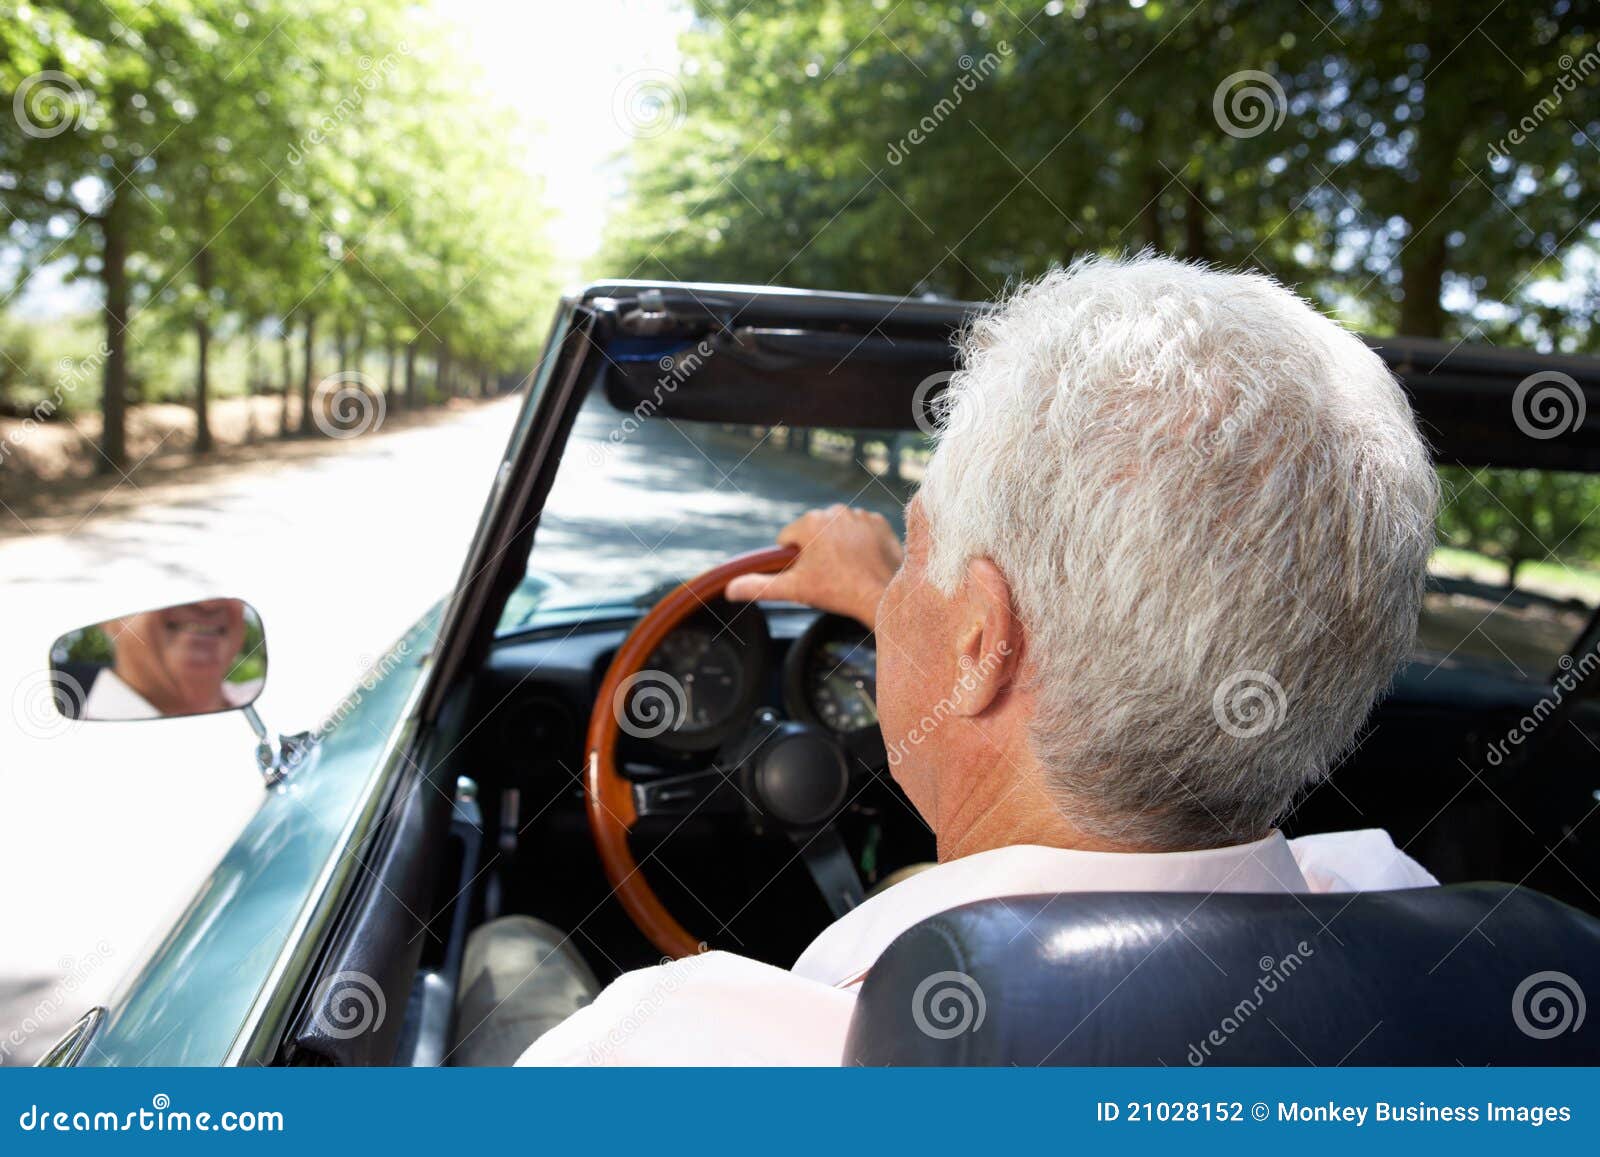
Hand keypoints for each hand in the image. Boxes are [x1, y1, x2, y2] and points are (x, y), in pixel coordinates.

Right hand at [726, 505, 902, 628]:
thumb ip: (759, 587)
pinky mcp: (880, 523)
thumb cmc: (838, 592)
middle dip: (817, 552)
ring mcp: (860, 515)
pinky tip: (864, 562)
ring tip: (848, 570)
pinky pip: (861, 532)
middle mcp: (835, 511)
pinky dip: (860, 545)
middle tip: (830, 576)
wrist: (883, 595)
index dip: (794, 561)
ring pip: (837, 532)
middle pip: (814, 534)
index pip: (789, 540)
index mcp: (810, 521)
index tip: (811, 575)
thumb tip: (730, 589)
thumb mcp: (794, 589)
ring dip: (838, 547)